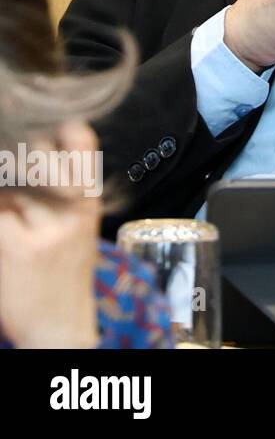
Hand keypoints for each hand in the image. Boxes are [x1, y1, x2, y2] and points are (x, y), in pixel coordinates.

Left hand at [0, 122, 100, 348]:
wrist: (60, 323)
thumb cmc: (64, 270)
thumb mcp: (79, 225)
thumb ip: (65, 188)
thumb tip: (28, 150)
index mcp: (89, 200)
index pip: (81, 142)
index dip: (61, 127)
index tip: (49, 127)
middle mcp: (73, 209)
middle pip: (34, 156)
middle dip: (16, 159)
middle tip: (15, 176)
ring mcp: (46, 228)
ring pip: (8, 184)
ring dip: (3, 194)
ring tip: (14, 216)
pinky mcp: (17, 248)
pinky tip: (6, 229)